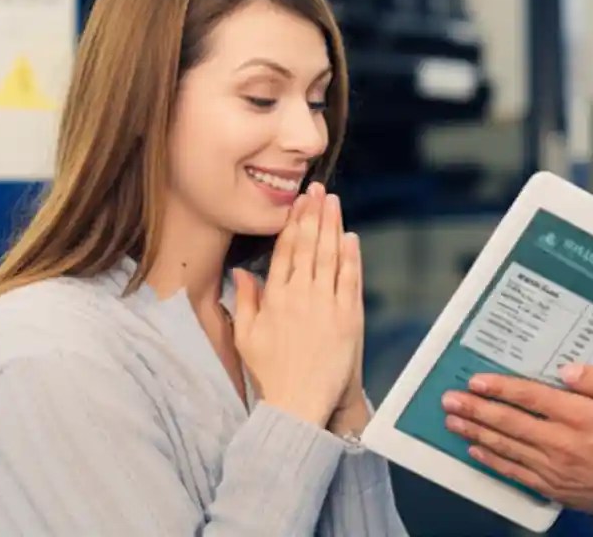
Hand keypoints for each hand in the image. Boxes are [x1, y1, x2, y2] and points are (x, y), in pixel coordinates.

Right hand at [232, 182, 363, 427]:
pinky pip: (350, 280)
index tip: (298, 202)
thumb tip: (241, 272)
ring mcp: (326, 305)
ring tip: (334, 203)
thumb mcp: (245, 337)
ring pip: (330, 256)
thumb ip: (243, 301)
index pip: (285, 250)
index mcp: (274, 298)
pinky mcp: (348, 318)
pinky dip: (351, 257)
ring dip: (333, 226)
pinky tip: (351, 238)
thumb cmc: (271, 374)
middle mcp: (300, 296)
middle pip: (309, 245)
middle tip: (318, 189)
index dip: (292, 222)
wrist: (299, 404)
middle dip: (314, 213)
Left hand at [442, 364, 592, 515]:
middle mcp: (563, 443)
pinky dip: (493, 461)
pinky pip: (515, 473)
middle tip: (449, 400)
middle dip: (476, 410)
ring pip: (507, 448)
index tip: (476, 381)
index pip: (531, 399)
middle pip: (510, 424)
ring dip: (476, 434)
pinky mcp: (554, 488)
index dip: (501, 388)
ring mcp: (555, 469)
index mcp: (581, 417)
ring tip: (452, 422)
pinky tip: (476, 451)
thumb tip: (565, 370)